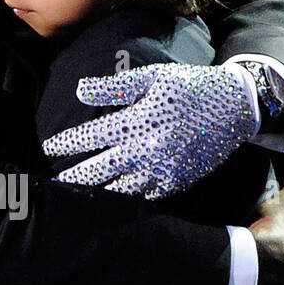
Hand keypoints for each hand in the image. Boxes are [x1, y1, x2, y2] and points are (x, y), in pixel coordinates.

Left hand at [42, 63, 258, 198]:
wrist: (235, 107)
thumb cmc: (190, 86)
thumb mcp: (153, 78)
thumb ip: (115, 87)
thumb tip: (79, 90)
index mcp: (139, 120)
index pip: (92, 136)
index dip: (66, 143)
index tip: (48, 148)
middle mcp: (148, 150)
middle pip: (100, 169)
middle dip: (72, 178)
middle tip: (49, 186)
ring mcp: (163, 171)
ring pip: (119, 191)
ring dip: (93, 196)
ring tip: (71, 200)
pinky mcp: (176, 184)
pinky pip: (143, 199)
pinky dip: (123, 203)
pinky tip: (106, 207)